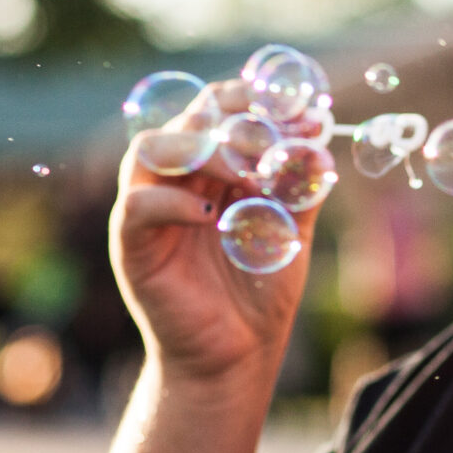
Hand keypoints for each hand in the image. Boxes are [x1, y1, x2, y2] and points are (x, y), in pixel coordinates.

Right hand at [110, 78, 323, 385]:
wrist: (239, 354)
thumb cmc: (261, 290)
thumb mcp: (293, 230)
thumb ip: (301, 186)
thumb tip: (320, 136)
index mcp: (211, 169)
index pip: (218, 110)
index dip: (252, 98)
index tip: (298, 106)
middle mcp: (176, 180)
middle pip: (188, 119)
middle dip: (235, 120)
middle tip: (275, 140)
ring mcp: (149, 209)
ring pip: (151, 149)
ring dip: (205, 153)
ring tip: (246, 177)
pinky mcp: (132, 245)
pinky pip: (139, 206)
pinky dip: (174, 203)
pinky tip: (212, 219)